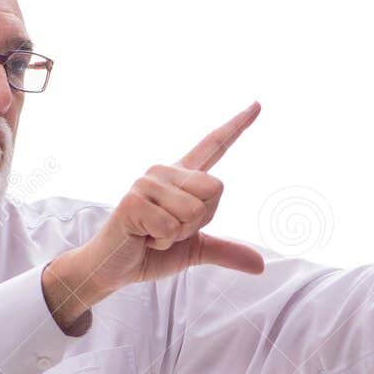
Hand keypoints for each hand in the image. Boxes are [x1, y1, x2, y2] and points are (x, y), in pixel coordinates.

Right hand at [42, 102, 264, 329]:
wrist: (113, 269)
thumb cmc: (149, 252)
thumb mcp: (194, 250)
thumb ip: (225, 250)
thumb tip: (260, 265)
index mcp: (182, 178)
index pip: (214, 146)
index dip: (237, 126)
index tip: (258, 104)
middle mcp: (165, 172)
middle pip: (215, 188)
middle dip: (200, 222)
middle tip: (169, 230)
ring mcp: (147, 183)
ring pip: (194, 210)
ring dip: (178, 235)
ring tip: (153, 234)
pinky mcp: (133, 200)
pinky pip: (171, 226)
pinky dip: (161, 242)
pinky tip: (143, 237)